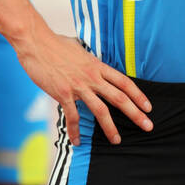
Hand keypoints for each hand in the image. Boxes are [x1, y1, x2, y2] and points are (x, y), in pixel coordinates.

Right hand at [15, 18, 152, 146]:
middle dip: (136, 114)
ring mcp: (78, 86)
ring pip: (101, 110)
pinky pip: (72, 116)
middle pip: (119, 97)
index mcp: (97, 66)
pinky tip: (77, 141)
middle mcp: (92, 77)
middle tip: (148, 126)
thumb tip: (90, 64)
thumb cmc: (55, 44)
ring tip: (116, 140)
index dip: (138, 95)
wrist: (36, 42)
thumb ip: (88, 61)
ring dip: (110, 127)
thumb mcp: (79, 50)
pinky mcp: (63, 93)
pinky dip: (75, 131)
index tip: (148, 107)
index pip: (124, 82)